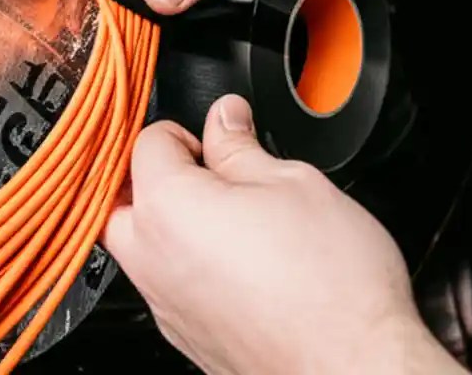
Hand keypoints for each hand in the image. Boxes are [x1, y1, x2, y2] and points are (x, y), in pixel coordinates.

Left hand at [102, 95, 466, 374]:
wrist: (352, 365)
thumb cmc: (330, 285)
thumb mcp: (293, 183)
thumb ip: (242, 147)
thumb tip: (225, 121)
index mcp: (168, 207)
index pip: (147, 142)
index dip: (187, 131)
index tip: (219, 137)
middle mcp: (152, 259)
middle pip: (119, 199)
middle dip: (155, 177)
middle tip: (204, 170)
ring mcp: (165, 304)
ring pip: (139, 247)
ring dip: (167, 222)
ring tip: (227, 215)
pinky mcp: (186, 336)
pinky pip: (166, 285)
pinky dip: (185, 265)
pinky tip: (236, 260)